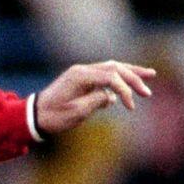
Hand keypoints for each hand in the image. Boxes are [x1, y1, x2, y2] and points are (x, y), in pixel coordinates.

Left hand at [35, 60, 155, 136]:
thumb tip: (111, 96)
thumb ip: (96, 101)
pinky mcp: (82, 79)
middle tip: (147, 92)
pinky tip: (126, 89)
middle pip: (115, 67)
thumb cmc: (53, 117)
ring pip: (111, 67)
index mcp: (80, 76)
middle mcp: (82, 70)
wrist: (34, 116)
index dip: (125, 90)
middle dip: (134, 78)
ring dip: (130, 72)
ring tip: (150, 75)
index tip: (131, 106)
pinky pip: (104, 75)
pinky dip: (118, 79)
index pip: (111, 76)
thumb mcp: (76, 112)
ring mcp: (82, 73)